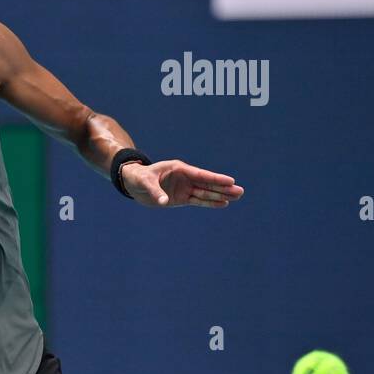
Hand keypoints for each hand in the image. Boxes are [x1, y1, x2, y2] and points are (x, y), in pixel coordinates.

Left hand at [121, 160, 243, 208]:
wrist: (133, 183)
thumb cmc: (139, 177)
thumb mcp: (145, 182)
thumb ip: (155, 191)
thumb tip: (163, 202)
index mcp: (179, 169)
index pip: (201, 175)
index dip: (215, 179)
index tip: (230, 181)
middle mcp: (185, 178)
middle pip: (207, 184)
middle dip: (223, 188)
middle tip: (240, 191)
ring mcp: (184, 188)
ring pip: (205, 193)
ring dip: (220, 196)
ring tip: (236, 197)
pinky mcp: (181, 198)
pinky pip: (198, 201)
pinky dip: (209, 203)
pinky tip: (222, 204)